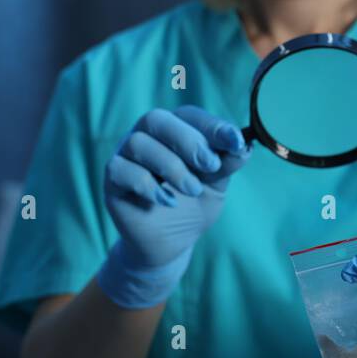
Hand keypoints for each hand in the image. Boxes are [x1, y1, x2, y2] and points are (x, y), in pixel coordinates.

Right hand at [99, 106, 250, 307]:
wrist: (173, 242)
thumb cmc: (194, 204)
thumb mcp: (216, 184)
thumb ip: (226, 164)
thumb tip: (244, 146)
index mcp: (175, 129)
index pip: (189, 115)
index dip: (212, 125)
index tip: (235, 142)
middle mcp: (147, 136)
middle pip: (157, 120)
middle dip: (188, 141)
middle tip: (210, 165)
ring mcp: (125, 156)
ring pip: (139, 143)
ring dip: (171, 166)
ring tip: (192, 190)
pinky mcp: (112, 180)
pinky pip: (121, 170)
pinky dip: (148, 185)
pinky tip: (167, 201)